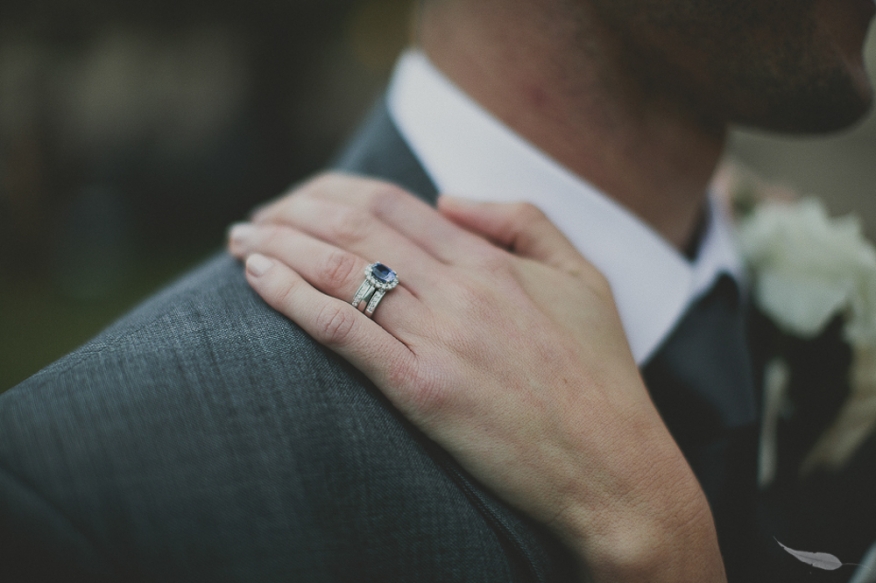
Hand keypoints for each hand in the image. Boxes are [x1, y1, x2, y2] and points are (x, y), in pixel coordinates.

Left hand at [227, 173, 725, 582]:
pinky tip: (259, 282)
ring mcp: (441, 339)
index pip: (392, 204)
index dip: (332, 194)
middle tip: (254, 220)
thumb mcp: (584, 278)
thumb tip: (449, 199)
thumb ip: (523, 221)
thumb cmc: (602, 376)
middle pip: (354, 227)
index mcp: (493, 261)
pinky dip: (294, 299)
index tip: (297, 201)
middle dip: (292, 213)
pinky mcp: (423, 391)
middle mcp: (461, 290)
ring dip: (279, 247)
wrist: (614, 469)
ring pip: (340, 270)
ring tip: (240, 242)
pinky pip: (344, 331)